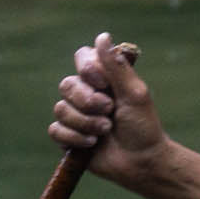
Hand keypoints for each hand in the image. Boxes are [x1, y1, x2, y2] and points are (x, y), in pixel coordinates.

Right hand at [50, 32, 165, 183]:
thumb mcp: (134, 94)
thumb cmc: (143, 126)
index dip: (87, 68)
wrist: (142, 161)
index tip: (103, 82)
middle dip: (88, 101)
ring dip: (86, 122)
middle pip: (67, 84)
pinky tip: (92, 144)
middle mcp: (86, 93)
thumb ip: (116, 67)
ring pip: (61, 109)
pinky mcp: (68, 136)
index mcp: (104, 79)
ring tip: (106, 130)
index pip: (82, 57)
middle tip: (110, 111)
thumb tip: (102, 36)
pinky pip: (55, 130)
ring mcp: (76, 114)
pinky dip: (75, 137)